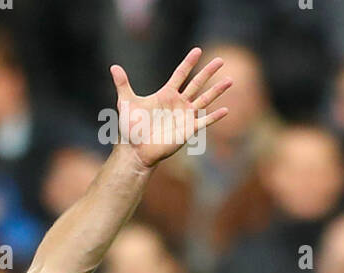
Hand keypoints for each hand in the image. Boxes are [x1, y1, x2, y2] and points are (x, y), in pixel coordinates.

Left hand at [111, 47, 231, 168]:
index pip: (180, 74)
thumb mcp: (126, 103)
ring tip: (230, 80)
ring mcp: (184, 116)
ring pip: (204, 100)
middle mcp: (177, 103)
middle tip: (221, 60)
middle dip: (208, 72)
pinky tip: (225, 110)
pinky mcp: (187, 130)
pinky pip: (204, 122)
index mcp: (166, 94)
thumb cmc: (131, 129)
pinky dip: (214, 117)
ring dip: (217, 90)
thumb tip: (113, 67)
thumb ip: (123, 84)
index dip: (189, 63)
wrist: (135, 151)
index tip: (197, 50)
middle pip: (196, 84)